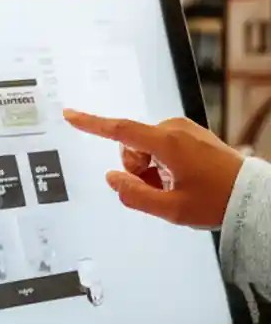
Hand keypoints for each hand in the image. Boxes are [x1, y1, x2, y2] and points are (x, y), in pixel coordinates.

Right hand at [63, 109, 243, 228]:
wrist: (253, 197)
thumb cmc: (216, 202)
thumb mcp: (170, 209)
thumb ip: (133, 195)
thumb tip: (113, 178)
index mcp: (168, 143)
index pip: (120, 131)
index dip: (92, 124)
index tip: (70, 114)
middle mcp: (175, 130)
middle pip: (131, 147)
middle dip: (137, 169)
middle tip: (161, 189)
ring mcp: (185, 131)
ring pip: (145, 150)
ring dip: (150, 170)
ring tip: (175, 186)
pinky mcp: (191, 135)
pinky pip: (161, 148)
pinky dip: (162, 165)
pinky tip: (182, 180)